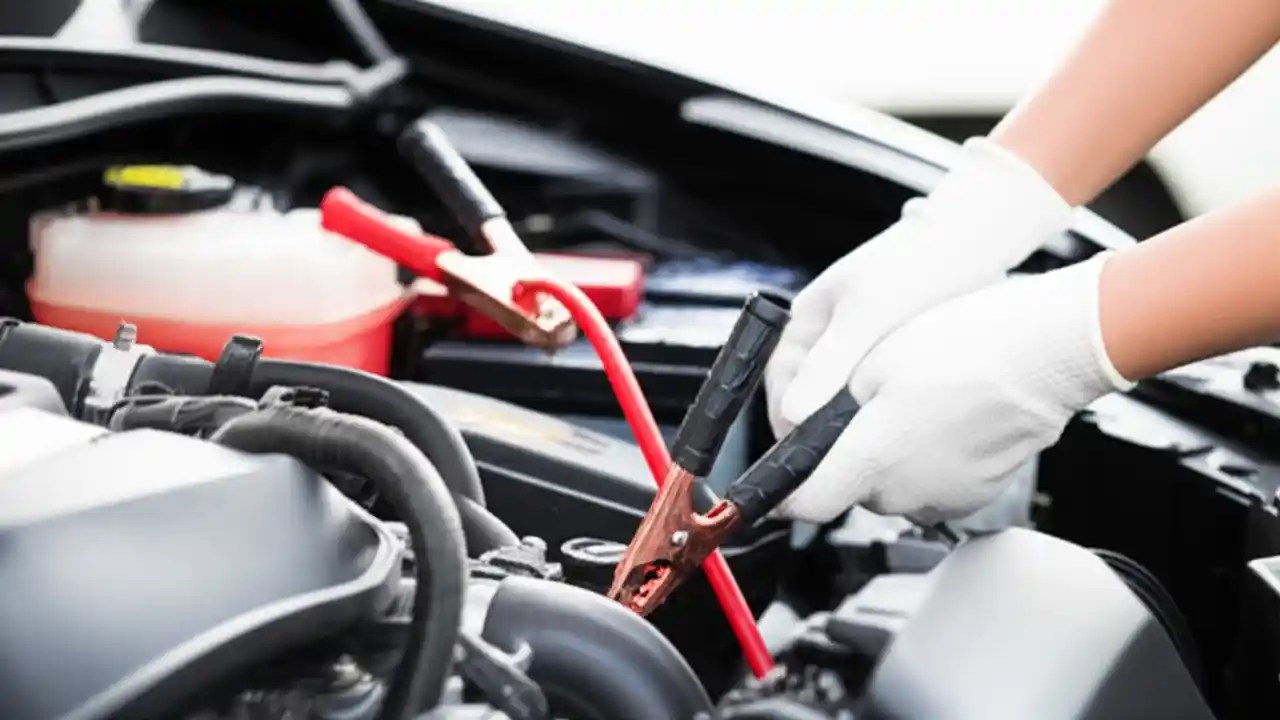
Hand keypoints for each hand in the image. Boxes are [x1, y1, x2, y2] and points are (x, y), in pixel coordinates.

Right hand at [767, 138, 1073, 436]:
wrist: (974, 238)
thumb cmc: (917, 264)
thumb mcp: (867, 316)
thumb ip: (829, 364)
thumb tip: (793, 415)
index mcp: (806, 321)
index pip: (780, 383)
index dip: (787, 422)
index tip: (805, 456)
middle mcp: (827, 336)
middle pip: (810, 396)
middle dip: (822, 429)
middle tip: (842, 462)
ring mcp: (859, 346)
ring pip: (844, 399)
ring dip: (853, 424)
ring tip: (872, 449)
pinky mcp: (892, 355)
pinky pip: (875, 394)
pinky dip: (882, 412)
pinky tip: (900, 427)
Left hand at [772, 254, 1133, 523]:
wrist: (1046, 353)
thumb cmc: (966, 346)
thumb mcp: (874, 364)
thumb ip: (830, 410)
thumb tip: (803, 430)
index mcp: (872, 460)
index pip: (807, 504)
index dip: (784, 495)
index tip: (774, 488)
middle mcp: (906, 493)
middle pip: (851, 491)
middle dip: (847, 458)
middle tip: (865, 409)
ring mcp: (945, 498)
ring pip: (892, 491)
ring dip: (889, 462)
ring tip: (912, 408)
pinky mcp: (976, 496)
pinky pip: (931, 489)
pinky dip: (926, 463)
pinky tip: (942, 421)